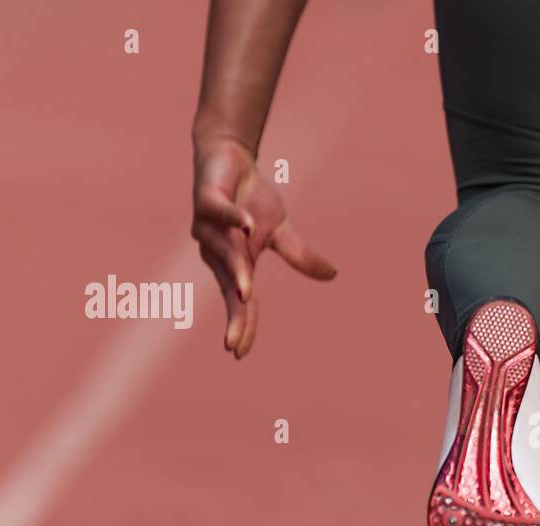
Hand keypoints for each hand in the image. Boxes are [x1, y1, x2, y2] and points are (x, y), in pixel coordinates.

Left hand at [190, 137, 335, 358]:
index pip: (239, 302)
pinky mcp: (206, 199)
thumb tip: (332, 276)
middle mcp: (218, 251)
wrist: (228, 158)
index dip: (242, 325)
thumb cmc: (250, 198)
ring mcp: (209, 227)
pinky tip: (244, 226)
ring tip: (248, 294)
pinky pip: (219, 212)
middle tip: (232, 341)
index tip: (238, 353)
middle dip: (233, 314)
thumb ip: (300, 256)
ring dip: (237, 273)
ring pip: (225, 253)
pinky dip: (231, 219)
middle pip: (229, 287)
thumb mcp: (280, 230)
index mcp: (236, 264)